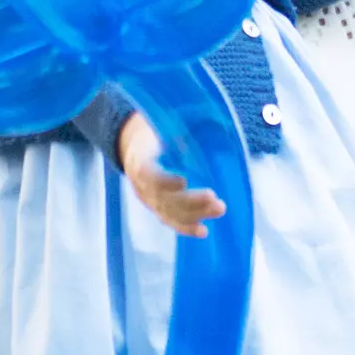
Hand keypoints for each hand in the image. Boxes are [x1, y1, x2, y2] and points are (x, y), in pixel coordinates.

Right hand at [118, 112, 224, 238]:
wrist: (135, 145)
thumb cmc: (156, 130)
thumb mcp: (164, 122)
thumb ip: (181, 127)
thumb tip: (215, 124)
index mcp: (140, 159)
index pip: (148, 174)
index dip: (164, 180)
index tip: (183, 180)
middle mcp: (140, 183)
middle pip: (163, 198)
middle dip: (190, 200)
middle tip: (214, 197)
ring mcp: (147, 198)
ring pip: (169, 212)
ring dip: (195, 214)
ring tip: (219, 209)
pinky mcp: (156, 206)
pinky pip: (169, 220)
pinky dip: (186, 227)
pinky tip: (203, 231)